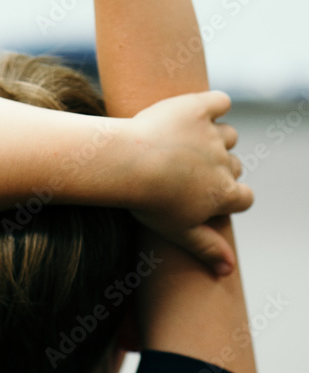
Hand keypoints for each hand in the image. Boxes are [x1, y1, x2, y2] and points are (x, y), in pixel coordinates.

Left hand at [125, 90, 252, 273]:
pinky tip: (203, 111)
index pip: (245, 197)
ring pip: (229, 134)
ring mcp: (212, 134)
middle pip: (235, 165)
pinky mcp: (196, 108)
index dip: (230, 197)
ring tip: (189, 142)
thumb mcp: (178, 231)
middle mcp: (225, 163)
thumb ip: (207, 249)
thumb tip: (228, 270)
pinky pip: (220, 102)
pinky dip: (216, 104)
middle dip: (218, 168)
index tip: (210, 196)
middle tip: (189, 170)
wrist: (128, 162)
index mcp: (224, 193)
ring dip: (216, 137)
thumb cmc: (148, 201)